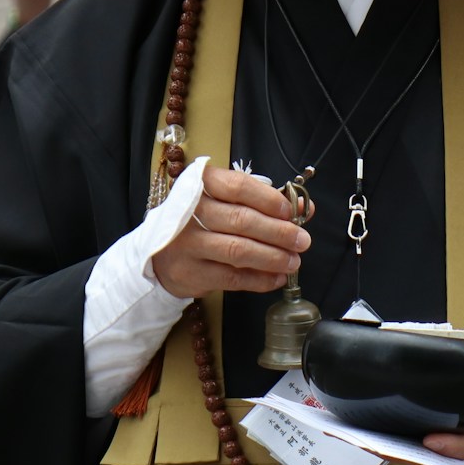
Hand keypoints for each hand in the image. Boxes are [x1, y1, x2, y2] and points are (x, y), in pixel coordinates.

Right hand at [152, 167, 310, 297]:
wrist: (160, 256)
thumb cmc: (200, 223)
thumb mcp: (226, 203)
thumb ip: (263, 202)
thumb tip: (303, 208)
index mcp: (199, 185)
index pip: (238, 186)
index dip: (268, 199)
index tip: (290, 212)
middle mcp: (188, 212)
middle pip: (241, 220)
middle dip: (279, 232)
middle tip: (302, 240)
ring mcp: (187, 244)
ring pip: (238, 250)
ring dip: (272, 257)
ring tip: (293, 261)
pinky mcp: (191, 273)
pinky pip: (233, 277)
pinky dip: (260, 279)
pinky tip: (277, 277)